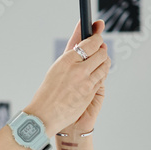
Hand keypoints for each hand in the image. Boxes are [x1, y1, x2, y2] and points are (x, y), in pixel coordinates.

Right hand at [26, 19, 109, 134]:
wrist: (45, 114)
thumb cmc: (48, 91)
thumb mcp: (57, 68)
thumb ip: (72, 56)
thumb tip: (86, 44)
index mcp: (68, 60)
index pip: (91, 43)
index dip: (97, 38)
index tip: (98, 36)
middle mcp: (79, 70)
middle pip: (101, 54)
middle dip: (102, 50)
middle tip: (101, 49)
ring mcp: (86, 83)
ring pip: (104, 66)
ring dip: (104, 62)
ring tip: (101, 61)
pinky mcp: (91, 93)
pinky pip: (101, 80)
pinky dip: (101, 75)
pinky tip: (97, 74)